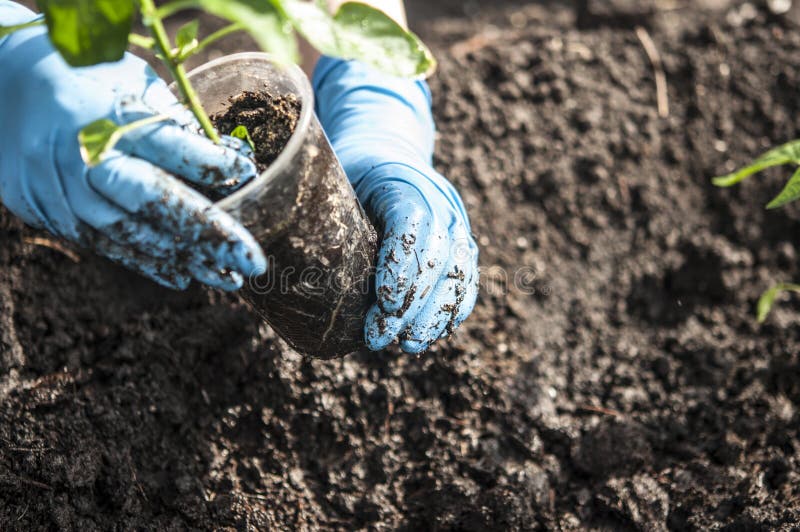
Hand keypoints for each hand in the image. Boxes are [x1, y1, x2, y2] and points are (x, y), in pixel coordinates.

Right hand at [0, 7, 264, 290]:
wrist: (3, 88)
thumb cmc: (87, 83)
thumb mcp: (134, 86)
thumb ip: (177, 126)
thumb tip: (232, 168)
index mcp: (110, 114)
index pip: (169, 143)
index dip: (210, 162)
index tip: (247, 174)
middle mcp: (85, 155)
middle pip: (155, 200)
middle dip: (209, 234)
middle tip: (252, 262)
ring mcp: (62, 188)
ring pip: (132, 235)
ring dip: (186, 261)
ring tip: (230, 279)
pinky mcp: (48, 212)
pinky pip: (106, 245)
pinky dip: (148, 263)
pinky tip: (183, 277)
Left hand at [314, 58, 478, 352]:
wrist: (388, 151)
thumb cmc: (349, 172)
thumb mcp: (330, 179)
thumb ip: (316, 211)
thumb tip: (269, 258)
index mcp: (404, 180)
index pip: (412, 225)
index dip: (401, 266)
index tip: (384, 303)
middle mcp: (440, 201)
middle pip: (437, 256)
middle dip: (411, 303)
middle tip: (380, 337)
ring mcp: (456, 223)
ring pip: (457, 272)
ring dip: (433, 315)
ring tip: (407, 345)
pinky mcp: (462, 243)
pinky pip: (466, 279)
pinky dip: (452, 310)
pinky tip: (430, 334)